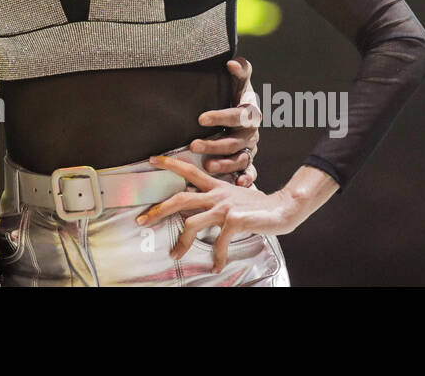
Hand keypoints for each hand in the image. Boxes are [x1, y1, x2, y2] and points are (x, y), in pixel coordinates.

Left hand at [135, 154, 299, 271]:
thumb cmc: (257, 206)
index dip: (170, 164)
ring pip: (192, 223)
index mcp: (216, 186)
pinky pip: (217, 243)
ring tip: (175, 254)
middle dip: (159, 210)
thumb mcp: (233, 197)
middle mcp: (217, 195)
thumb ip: (216, 200)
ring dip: (181, 241)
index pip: (189, 171)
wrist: (282, 208)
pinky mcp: (233, 221)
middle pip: (180, 199)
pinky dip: (216, 257)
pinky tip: (215, 266)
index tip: (152, 160)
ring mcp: (224, 208)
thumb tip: (198, 206)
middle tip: (142, 220)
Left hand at [191, 57, 260, 186]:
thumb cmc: (238, 95)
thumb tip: (231, 63)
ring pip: (240, 158)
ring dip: (225, 164)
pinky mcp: (247, 161)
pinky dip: (246, 179)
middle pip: (235, 140)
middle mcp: (251, 132)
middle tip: (193, 145)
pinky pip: (250, 172)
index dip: (220, 117)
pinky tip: (237, 184)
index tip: (200, 118)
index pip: (238, 114)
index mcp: (249, 112)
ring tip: (207, 165)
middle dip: (215, 144)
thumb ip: (240, 70)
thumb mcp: (239, 82)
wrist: (244, 112)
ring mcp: (250, 148)